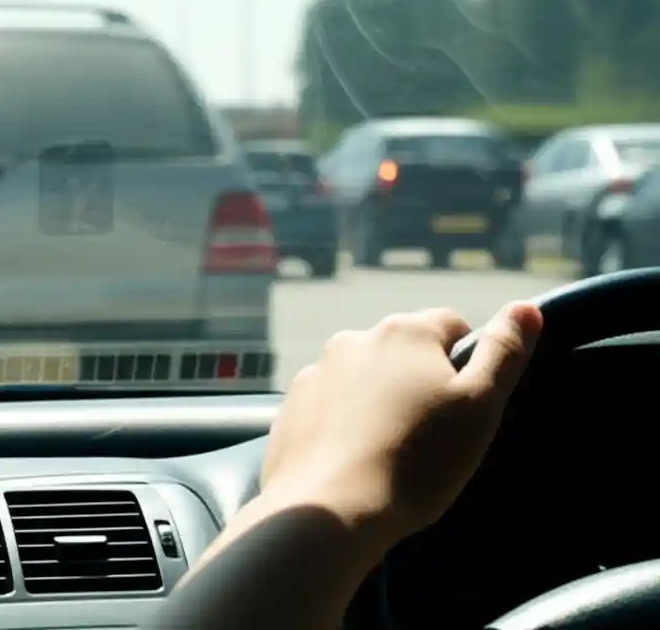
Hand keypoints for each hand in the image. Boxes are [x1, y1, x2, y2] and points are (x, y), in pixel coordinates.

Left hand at [260, 302, 543, 542]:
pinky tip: (354, 461)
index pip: (452, 326)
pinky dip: (343, 425)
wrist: (330, 509)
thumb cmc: (416, 461)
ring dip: (379, 402)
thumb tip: (526, 307)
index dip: (467, 364)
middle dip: (419, 383)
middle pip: (404, 352)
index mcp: (405, 332)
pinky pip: (329, 407)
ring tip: (389, 453)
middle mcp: (354, 340)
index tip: (464, 407)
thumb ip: (504, 352)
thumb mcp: (480, 406)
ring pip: (363, 379)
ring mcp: (315, 372)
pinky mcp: (291, 407)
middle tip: (429, 436)